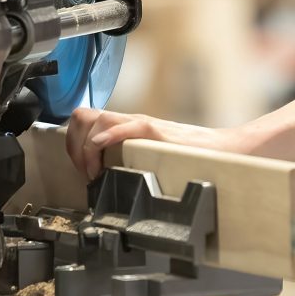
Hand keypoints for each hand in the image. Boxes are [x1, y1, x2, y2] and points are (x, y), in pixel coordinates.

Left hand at [65, 108, 250, 179]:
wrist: (221, 150)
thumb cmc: (189, 157)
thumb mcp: (149, 158)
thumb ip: (129, 160)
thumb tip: (104, 178)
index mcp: (125, 128)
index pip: (84, 121)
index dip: (73, 144)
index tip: (82, 169)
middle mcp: (130, 121)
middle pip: (83, 117)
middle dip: (74, 146)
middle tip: (85, 171)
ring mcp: (143, 124)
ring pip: (98, 119)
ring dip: (87, 147)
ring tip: (95, 171)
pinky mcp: (158, 131)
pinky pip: (128, 125)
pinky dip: (108, 135)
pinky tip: (101, 148)